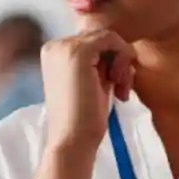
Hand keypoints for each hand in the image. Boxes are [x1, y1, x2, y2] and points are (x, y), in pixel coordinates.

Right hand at [39, 29, 137, 153]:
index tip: (118, 86)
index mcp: (54, 53)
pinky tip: (120, 83)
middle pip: (100, 38)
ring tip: (121, 89)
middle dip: (118, 60)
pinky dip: (123, 57)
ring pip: (107, 38)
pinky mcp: (78, 52)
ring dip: (122, 61)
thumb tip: (122, 47)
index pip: (92, 43)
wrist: (72, 140)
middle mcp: (55, 46)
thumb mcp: (93, 82)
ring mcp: (65, 47)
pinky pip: (111, 40)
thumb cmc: (83, 119)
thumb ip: (101, 63)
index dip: (111, 60)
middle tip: (122, 89)